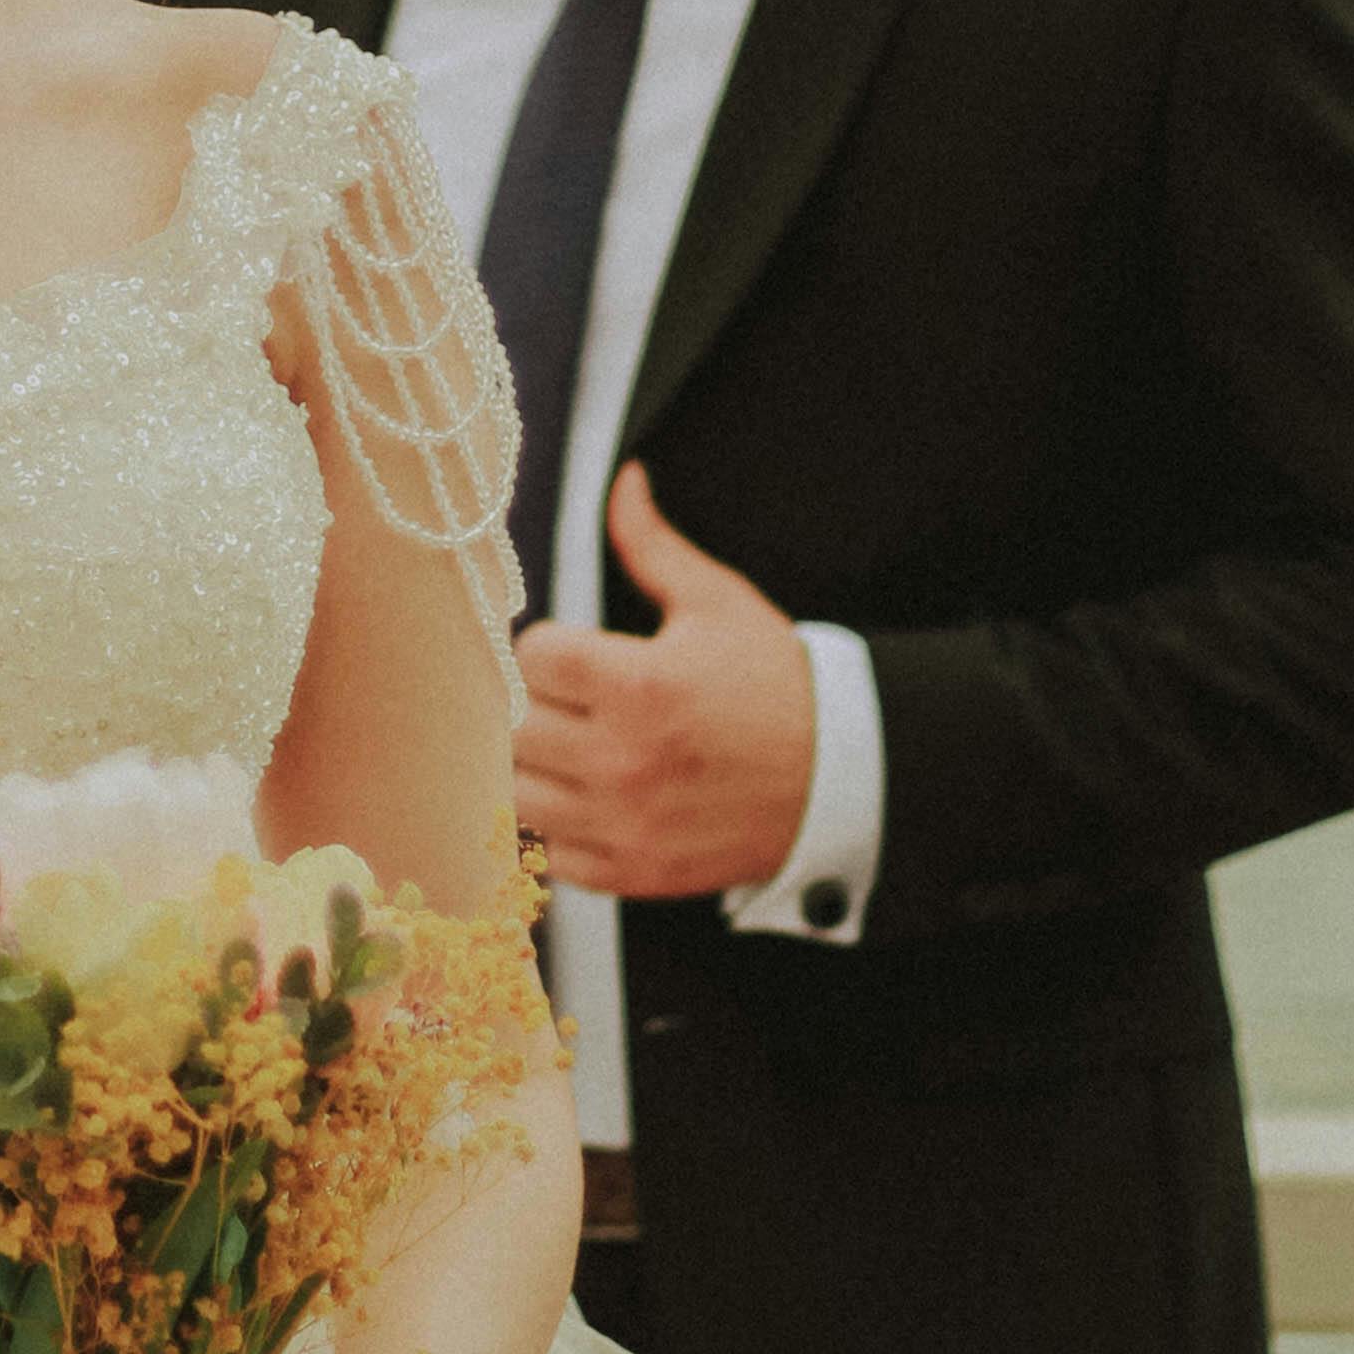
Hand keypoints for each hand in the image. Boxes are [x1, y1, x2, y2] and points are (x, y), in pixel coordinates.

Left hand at [512, 462, 817, 894]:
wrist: (840, 778)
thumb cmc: (774, 683)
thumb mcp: (717, 602)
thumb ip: (652, 545)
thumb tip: (624, 482)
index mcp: (641, 685)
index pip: (532, 655)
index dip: (547, 646)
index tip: (572, 652)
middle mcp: (624, 760)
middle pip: (513, 725)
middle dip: (533, 703)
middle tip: (565, 700)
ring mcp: (626, 824)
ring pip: (517, 793)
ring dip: (532, 766)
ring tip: (566, 748)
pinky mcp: (634, 872)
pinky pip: (551, 856)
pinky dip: (556, 828)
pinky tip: (584, 798)